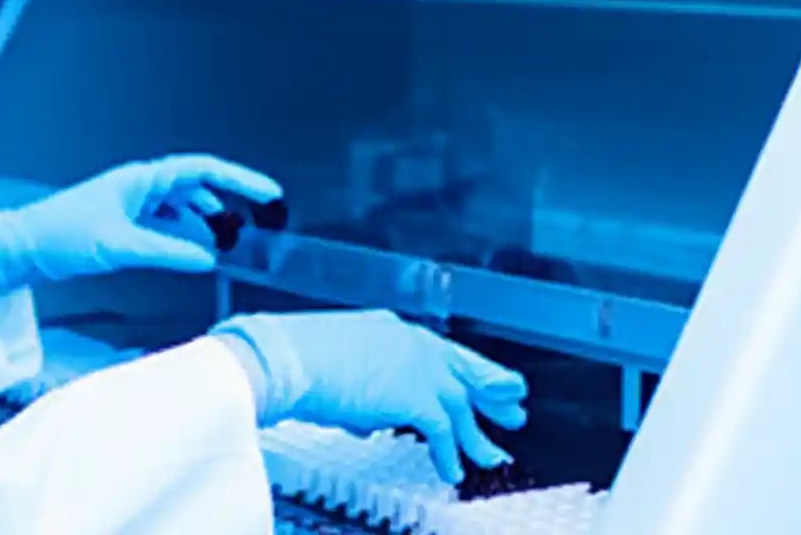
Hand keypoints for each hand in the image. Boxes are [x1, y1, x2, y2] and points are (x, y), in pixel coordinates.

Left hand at [0, 154, 281, 293]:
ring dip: (205, 226)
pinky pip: (168, 224)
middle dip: (227, 207)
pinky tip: (193, 253)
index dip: (239, 180)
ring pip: (184, 209)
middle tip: (252, 228)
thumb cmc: (60, 236)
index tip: (268, 193)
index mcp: (142, 178)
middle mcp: (142, 185)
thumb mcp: (120, 246)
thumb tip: (208, 258)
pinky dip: (185, 236)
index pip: (202, 171)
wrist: (23, 247)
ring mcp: (135, 203)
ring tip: (222, 247)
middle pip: (198, 188)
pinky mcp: (127, 222)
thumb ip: (167, 253)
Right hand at [211, 309, 527, 483]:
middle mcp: (410, 342)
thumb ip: (363, 388)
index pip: (437, 351)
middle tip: (514, 410)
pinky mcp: (416, 397)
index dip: (460, 370)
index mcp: (390, 329)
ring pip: (461, 404)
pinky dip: (450, 454)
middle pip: (464, 369)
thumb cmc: (294, 359)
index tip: (478, 384)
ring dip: (477, 434)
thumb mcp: (336, 366)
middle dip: (492, 391)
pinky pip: (444, 432)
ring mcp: (417, 368)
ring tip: (493, 456)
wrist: (286, 359)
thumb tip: (371, 420)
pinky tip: (453, 471)